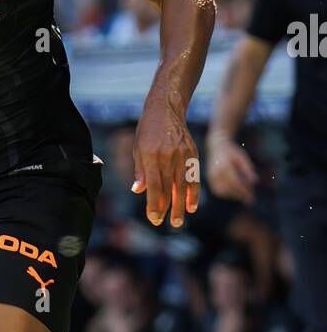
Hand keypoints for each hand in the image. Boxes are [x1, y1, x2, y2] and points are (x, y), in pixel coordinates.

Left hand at [132, 101, 198, 227]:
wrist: (166, 108)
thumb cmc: (147, 130)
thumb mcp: (137, 148)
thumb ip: (140, 171)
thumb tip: (138, 191)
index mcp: (151, 155)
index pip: (153, 185)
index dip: (153, 203)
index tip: (153, 218)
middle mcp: (168, 155)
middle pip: (167, 188)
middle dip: (165, 208)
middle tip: (162, 223)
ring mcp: (182, 154)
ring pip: (182, 185)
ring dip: (180, 205)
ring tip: (178, 221)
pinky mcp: (192, 153)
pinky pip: (193, 177)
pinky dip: (194, 192)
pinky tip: (192, 206)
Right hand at [206, 136, 257, 204]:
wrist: (216, 147)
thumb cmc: (232, 152)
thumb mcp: (242, 157)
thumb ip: (248, 169)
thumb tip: (255, 182)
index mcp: (223, 166)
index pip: (235, 181)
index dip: (243, 190)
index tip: (252, 195)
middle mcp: (215, 172)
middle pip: (228, 188)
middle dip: (240, 195)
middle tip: (250, 199)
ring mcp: (211, 177)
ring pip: (222, 191)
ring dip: (233, 195)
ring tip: (244, 196)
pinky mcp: (210, 180)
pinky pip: (218, 191)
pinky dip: (227, 194)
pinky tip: (236, 193)